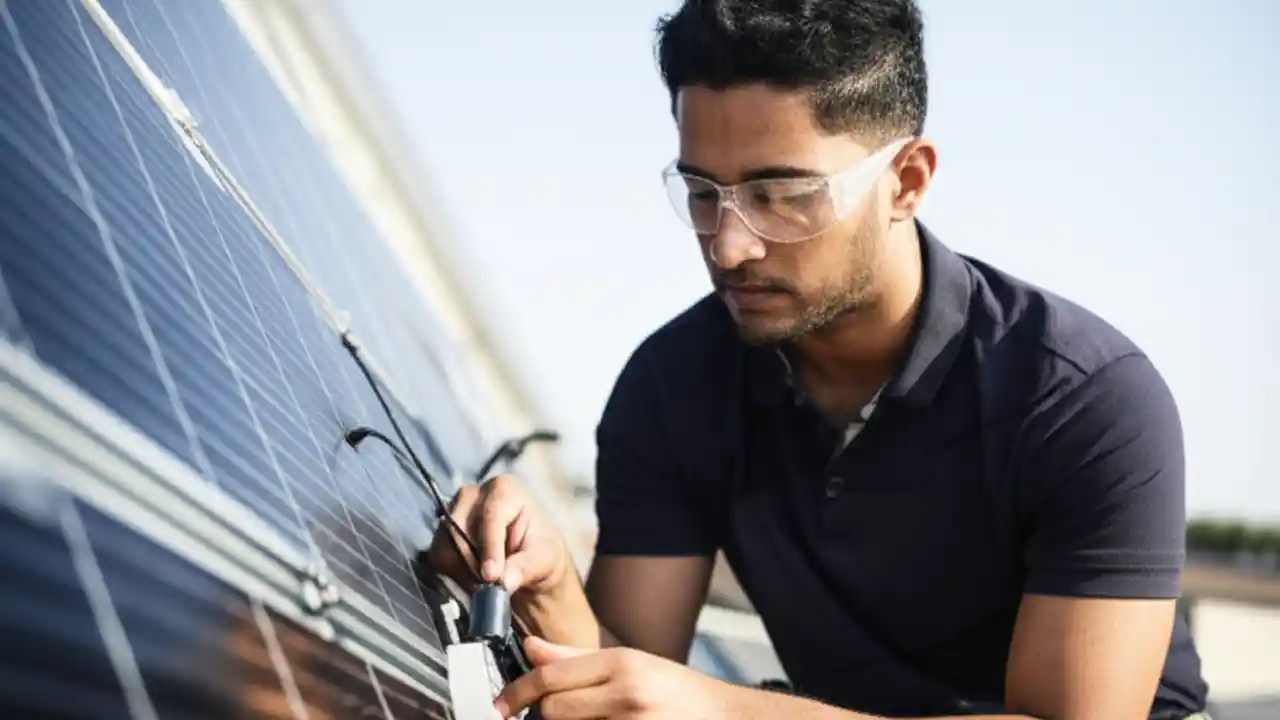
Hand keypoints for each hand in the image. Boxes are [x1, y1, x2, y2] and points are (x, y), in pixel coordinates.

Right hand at [426, 474, 571, 597]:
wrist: (526, 559)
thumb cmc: (540, 552)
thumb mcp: (544, 560)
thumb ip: (524, 568)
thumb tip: (503, 582)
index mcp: (504, 489)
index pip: (491, 514)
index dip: (489, 546)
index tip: (491, 576)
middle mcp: (472, 494)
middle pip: (458, 528)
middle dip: (473, 562)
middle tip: (489, 586)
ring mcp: (452, 513)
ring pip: (444, 546)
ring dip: (463, 572)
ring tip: (487, 585)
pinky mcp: (441, 535)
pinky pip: (437, 559)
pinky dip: (455, 576)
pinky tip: (475, 581)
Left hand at [495, 636, 735, 718]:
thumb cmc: (679, 694)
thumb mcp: (632, 664)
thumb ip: (576, 658)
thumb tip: (530, 648)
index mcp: (623, 664)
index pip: (551, 676)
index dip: (517, 692)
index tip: (500, 705)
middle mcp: (627, 695)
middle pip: (553, 710)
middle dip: (543, 717)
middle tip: (552, 716)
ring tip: (589, 718)